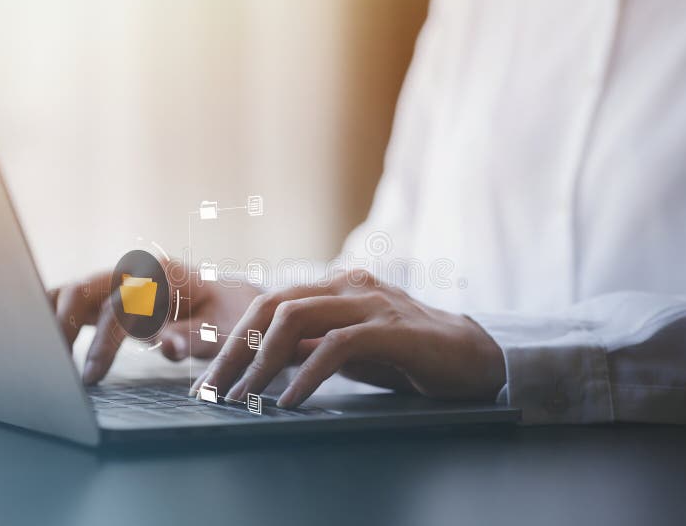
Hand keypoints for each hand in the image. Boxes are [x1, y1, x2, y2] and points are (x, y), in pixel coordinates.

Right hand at [48, 260, 259, 384]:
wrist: (236, 301)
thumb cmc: (229, 317)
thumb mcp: (219, 330)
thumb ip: (190, 338)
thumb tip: (166, 347)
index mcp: (164, 274)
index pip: (122, 305)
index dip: (103, 342)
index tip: (90, 375)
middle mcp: (138, 271)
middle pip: (86, 289)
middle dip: (65, 325)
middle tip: (54, 365)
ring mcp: (123, 279)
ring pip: (75, 289)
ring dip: (54, 316)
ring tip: (38, 350)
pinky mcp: (113, 293)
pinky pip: (77, 296)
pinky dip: (55, 310)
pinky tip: (36, 330)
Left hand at [190, 270, 505, 408]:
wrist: (472, 355)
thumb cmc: (408, 353)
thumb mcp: (350, 349)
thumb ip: (312, 346)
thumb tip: (264, 362)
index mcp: (333, 288)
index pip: (269, 306)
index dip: (234, 340)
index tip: (213, 379)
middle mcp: (347, 286)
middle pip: (273, 307)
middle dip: (236, 349)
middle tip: (215, 390)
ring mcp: (369, 303)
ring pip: (297, 318)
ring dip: (262, 361)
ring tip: (245, 397)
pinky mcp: (392, 327)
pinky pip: (338, 345)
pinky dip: (308, 373)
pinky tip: (292, 399)